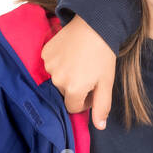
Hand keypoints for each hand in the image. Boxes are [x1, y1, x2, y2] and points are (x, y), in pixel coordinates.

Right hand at [41, 15, 115, 129]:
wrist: (95, 25)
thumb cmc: (104, 55)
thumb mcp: (106, 83)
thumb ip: (102, 106)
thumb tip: (100, 126)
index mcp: (73, 89)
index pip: (72, 107)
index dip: (85, 101)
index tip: (93, 90)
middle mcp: (57, 79)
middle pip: (65, 93)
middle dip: (76, 88)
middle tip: (89, 73)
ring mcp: (49, 65)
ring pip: (57, 79)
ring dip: (67, 75)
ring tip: (81, 62)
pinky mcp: (45, 53)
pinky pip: (51, 65)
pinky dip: (60, 63)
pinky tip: (71, 54)